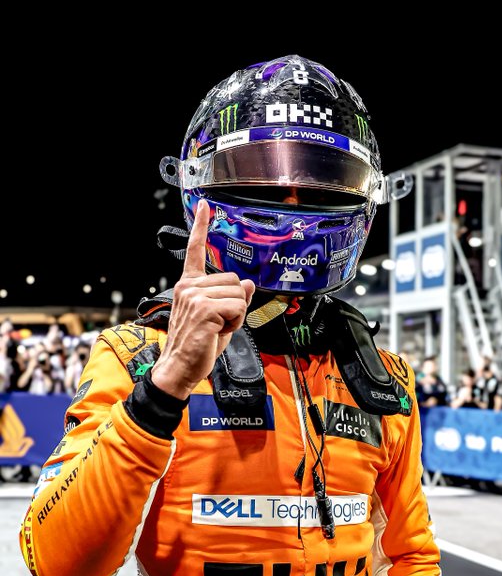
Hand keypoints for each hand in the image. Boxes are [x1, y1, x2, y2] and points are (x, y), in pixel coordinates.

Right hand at [151, 199, 255, 399]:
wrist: (179, 369)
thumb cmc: (197, 345)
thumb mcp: (220, 317)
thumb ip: (233, 298)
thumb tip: (249, 284)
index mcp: (189, 284)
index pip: (195, 250)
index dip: (201, 226)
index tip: (204, 206)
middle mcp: (189, 286)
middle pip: (235, 280)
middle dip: (236, 304)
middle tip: (219, 322)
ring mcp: (195, 296)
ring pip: (239, 294)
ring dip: (236, 315)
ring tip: (217, 328)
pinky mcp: (203, 308)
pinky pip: (237, 307)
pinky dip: (235, 323)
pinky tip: (217, 332)